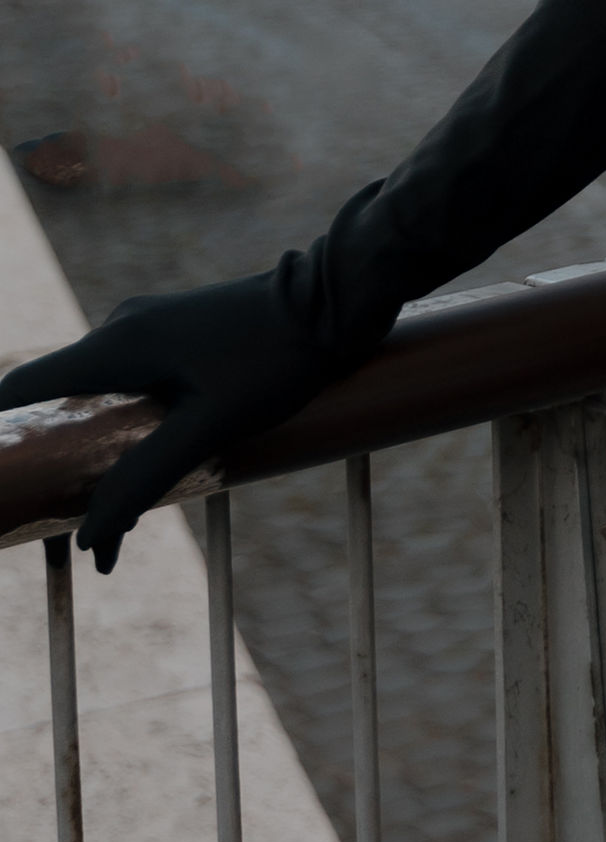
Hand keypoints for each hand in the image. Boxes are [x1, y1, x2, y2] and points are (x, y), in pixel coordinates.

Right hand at [0, 270, 334, 569]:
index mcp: (115, 345)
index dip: (4, 437)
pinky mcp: (175, 336)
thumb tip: (88, 539)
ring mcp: (149, 329)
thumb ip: (145, 478)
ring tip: (98, 519)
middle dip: (49, 460)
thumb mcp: (210, 427)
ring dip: (88, 451)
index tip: (9, 490)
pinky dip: (119, 430)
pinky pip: (127, 386)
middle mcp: (120, 330)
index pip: (22, 389)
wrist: (335, 302)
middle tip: (54, 520)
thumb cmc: (275, 361)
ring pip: (94, 396)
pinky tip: (140, 474)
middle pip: (56, 399)